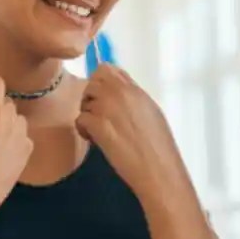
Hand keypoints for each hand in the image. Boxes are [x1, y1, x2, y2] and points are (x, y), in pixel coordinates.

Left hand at [75, 64, 186, 202]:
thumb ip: (132, 98)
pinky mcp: (98, 125)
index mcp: (134, 89)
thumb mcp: (151, 112)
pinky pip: (81, 119)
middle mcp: (120, 93)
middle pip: (92, 81)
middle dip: (91, 97)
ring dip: (88, 115)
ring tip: (100, 131)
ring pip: (84, 101)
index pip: (108, 69)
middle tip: (99, 115)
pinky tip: (96, 141)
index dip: (101, 82)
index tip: (103, 97)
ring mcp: (108, 107)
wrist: (158, 169)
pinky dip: (84, 130)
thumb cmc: (159, 146)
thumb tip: (118, 93)